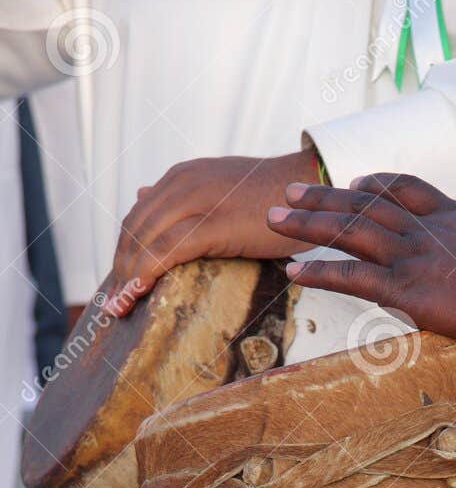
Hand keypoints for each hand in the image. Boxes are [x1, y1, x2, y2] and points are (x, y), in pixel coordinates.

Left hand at [105, 150, 319, 315]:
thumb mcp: (220, 190)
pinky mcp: (211, 223)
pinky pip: (165, 250)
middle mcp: (181, 184)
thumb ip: (184, 197)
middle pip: (134, 229)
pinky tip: (137, 295)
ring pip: (144, 240)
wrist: (310, 188)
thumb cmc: (275, 199)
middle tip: (113, 305)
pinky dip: (145, 273)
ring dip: (126, 278)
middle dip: (119, 269)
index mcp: (182, 179)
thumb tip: (144, 194)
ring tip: (119, 308)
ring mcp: (194, 201)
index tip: (120, 284)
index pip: (138, 216)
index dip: (124, 252)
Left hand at [270, 176, 455, 342]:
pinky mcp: (407, 289)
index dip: (380, 184)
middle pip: (368, 204)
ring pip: (351, 231)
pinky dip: (320, 272)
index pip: (411, 192)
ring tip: (275, 217)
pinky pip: (353, 277)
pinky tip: (294, 271)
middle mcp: (430, 231)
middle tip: (291, 190)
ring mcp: (415, 257)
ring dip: (309, 223)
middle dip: (327, 196)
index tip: (360, 180)